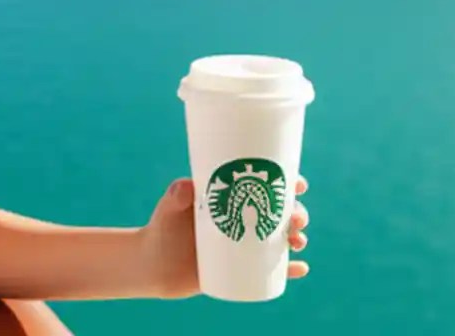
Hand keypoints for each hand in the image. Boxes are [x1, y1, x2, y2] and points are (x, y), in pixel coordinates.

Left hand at [140, 175, 310, 298]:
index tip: (299, 184)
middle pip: (280, 213)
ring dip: (297, 237)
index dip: (287, 183)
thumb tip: (186, 187)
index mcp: (232, 199)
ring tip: (297, 241)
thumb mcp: (168, 209)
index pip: (264, 186)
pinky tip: (301, 268)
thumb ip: (175, 195)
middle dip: (297, 213)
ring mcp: (244, 246)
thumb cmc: (162, 229)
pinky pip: (272, 270)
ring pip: (280, 239)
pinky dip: (290, 269)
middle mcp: (243, 220)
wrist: (153, 265)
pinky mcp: (242, 270)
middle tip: (297, 219)